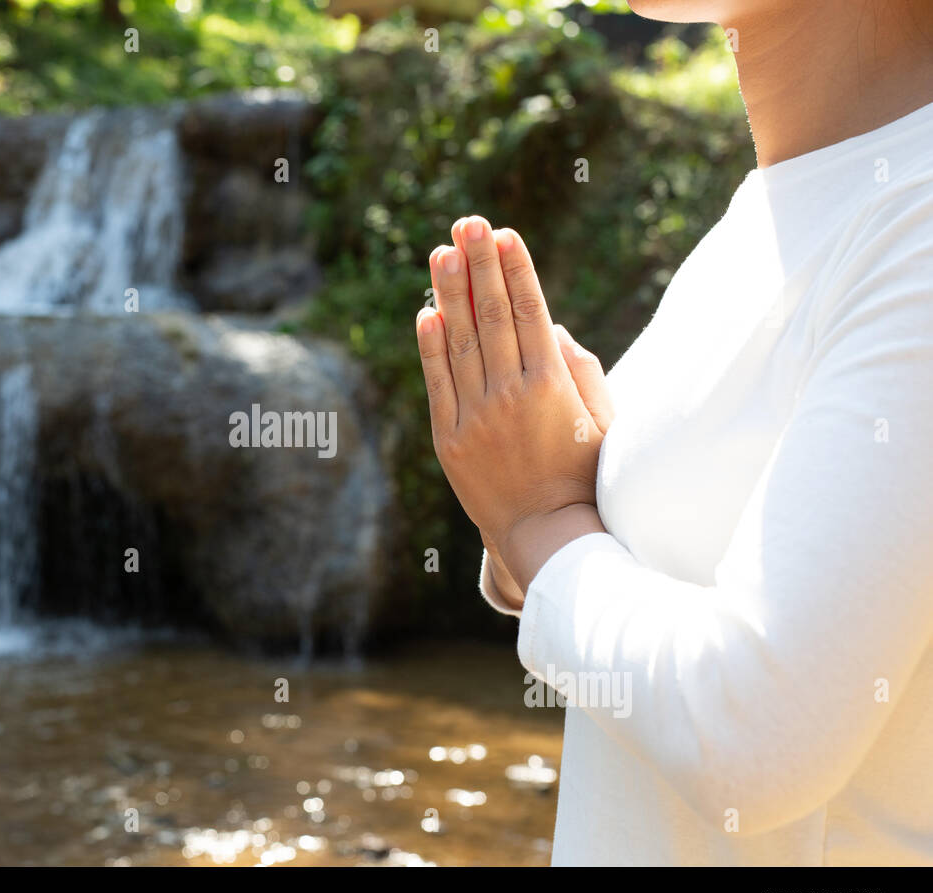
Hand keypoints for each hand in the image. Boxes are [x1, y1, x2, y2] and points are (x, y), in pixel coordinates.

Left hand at [416, 217, 610, 588]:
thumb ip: (579, 368)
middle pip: (492, 315)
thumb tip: (547, 324)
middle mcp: (510, 394)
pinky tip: (426, 311)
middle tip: (468, 222)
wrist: (546, 535)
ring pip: (460, 342)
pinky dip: (430, 346)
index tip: (504, 232)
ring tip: (443, 251)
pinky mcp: (450, 438)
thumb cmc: (584, 475)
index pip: (529, 311)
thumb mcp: (602, 419)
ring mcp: (476, 416)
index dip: (515, 268)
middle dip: (480, 263)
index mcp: (552, 385)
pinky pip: (437, 383)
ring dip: (450, 293)